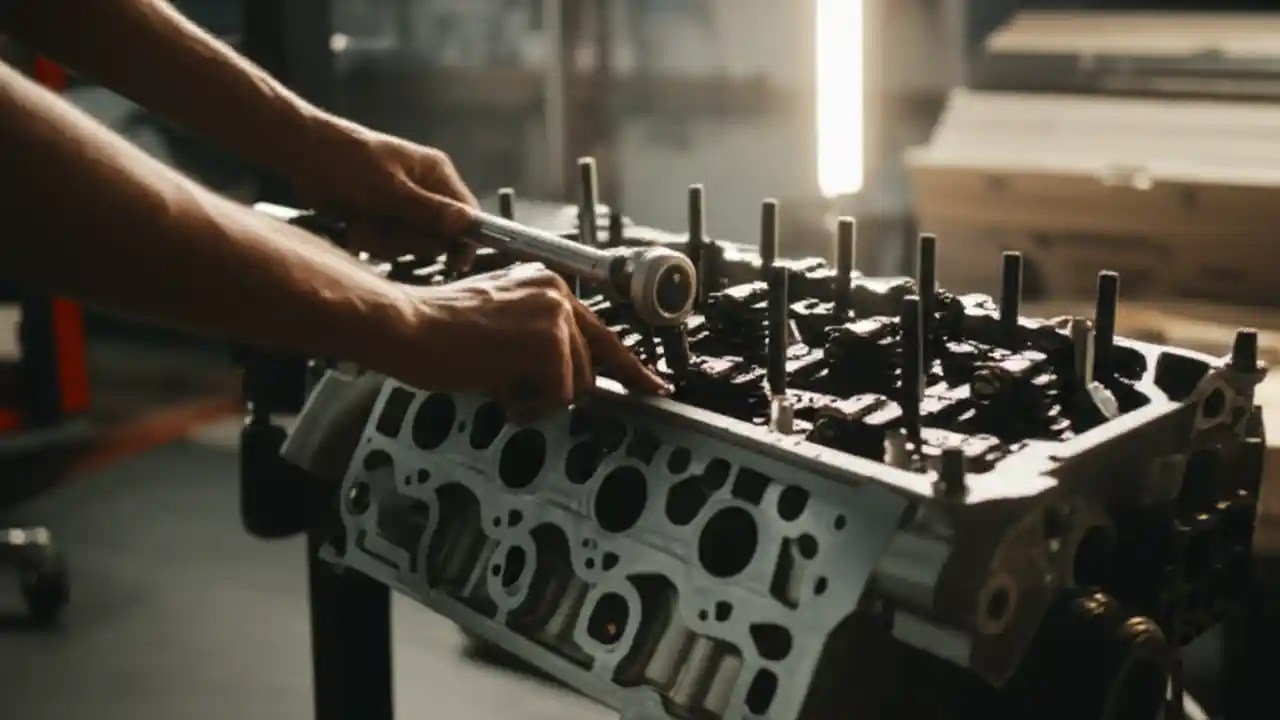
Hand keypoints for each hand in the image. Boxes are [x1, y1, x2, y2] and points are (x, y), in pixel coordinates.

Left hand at [292, 121, 478, 271]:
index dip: (464, 240)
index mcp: (437, 174)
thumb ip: (428, 210)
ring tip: (361, 222)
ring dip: (384, 240)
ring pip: (410, 243)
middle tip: (384, 228)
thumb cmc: (348, 163)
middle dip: (408, 240)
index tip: (454, 264)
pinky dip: (369, 238)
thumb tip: (468, 223)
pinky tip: (352, 223)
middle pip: (437, 236)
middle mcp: (426, 190)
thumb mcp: (389, 190)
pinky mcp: (383, 216)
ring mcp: (404, 205)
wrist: (302, 154)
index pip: (468, 214)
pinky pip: (388, 242)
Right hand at [376, 264, 669, 420]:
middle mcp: (558, 291)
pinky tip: (497, 388)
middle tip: (524, 400)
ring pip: (576, 385)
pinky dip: (528, 404)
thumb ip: (539, 346)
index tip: (651, 386)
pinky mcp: (548, 339)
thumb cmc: (438, 332)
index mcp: (546, 284)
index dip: (628, 367)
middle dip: (561, 391)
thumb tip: (570, 383)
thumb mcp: (500, 330)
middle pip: (591, 366)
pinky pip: (558, 395)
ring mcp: (556, 312)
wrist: (406, 326)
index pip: (600, 332)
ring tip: (494, 380)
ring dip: (536, 396)